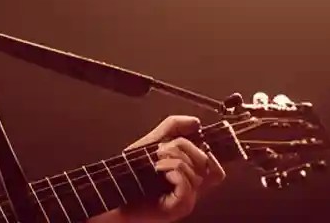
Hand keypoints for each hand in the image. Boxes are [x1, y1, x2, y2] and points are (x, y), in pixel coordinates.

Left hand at [87, 115, 225, 222]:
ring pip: (196, 173)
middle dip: (185, 147)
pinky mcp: (177, 208)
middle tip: (162, 148)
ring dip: (174, 159)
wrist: (113, 192)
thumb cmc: (131, 172)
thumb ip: (172, 128)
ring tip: (155, 160)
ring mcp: (186, 201)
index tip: (192, 141)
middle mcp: (192, 191)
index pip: (217, 169)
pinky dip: (173, 171)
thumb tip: (196, 122)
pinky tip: (157, 169)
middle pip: (207, 164)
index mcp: (189, 178)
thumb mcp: (151, 143)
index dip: (210, 153)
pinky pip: (186, 185)